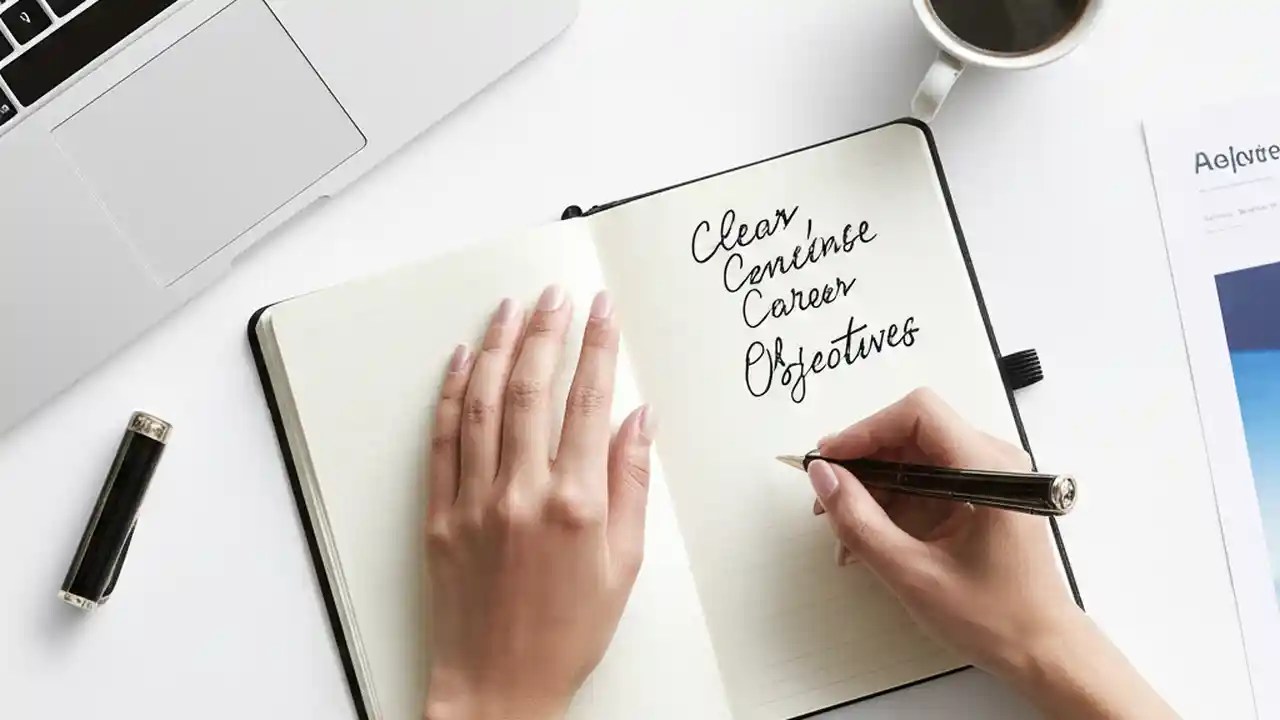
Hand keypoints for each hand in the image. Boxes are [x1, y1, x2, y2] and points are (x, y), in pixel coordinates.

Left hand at [423, 286, 653, 719]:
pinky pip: (443, 438)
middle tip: (555, 295)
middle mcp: (521, 492)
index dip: (597, 346)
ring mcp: (474, 500)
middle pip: (532, 387)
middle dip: (546, 330)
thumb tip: (638, 420)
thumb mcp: (623, 563)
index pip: (587, 401)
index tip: (600, 310)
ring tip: (510, 309)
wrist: (497, 685)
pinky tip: (461, 361)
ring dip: (496, 347)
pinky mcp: (440, 513)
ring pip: (483, 401)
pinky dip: (451, 393)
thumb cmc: (566, 634)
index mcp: (576, 504)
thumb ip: (631, 483)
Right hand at [809, 388, 1176, 718]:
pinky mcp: (984, 494)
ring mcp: (991, 476)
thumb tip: (822, 475)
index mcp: (990, 470)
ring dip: (876, 486)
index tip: (829, 461)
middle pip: (914, 432)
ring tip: (844, 528)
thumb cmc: (992, 618)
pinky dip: (895, 501)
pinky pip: (929, 479)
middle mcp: (995, 461)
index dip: (866, 430)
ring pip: (916, 456)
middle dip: (865, 461)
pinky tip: (871, 535)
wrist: (1042, 651)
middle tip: (828, 497)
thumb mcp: (912, 573)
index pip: (919, 415)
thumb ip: (860, 521)